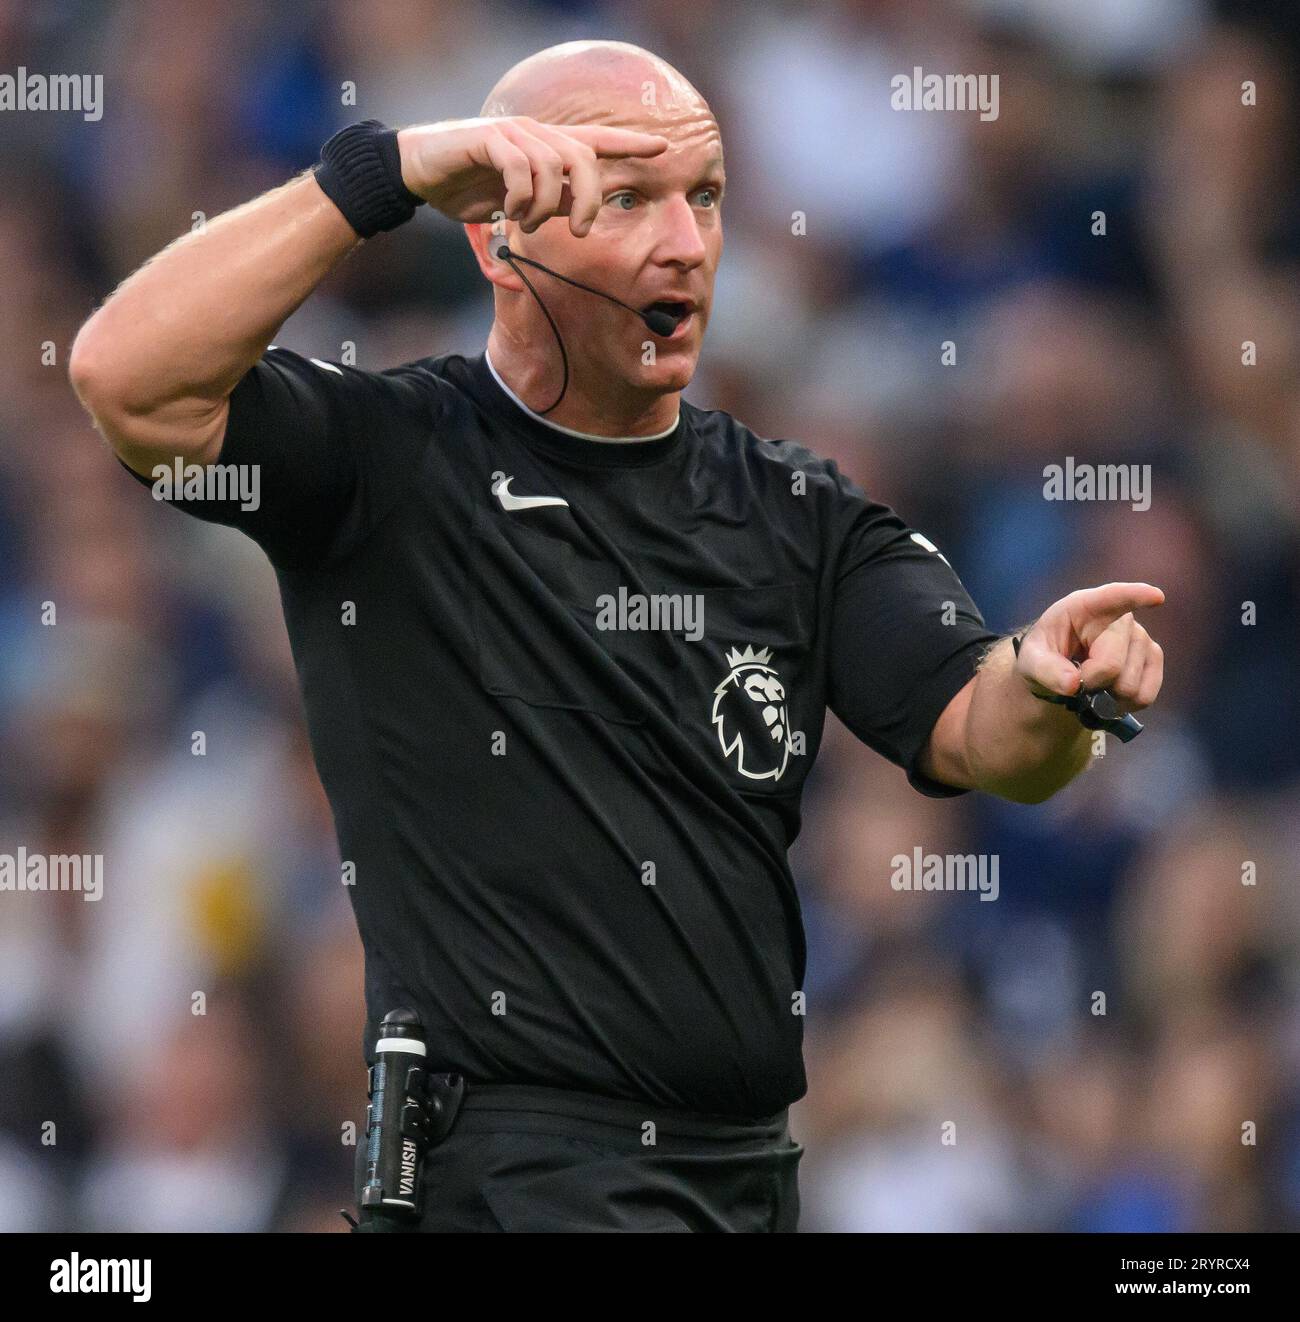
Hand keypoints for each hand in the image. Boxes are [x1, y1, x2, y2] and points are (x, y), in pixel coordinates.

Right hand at [396, 116, 668, 236]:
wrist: (421, 170)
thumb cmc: (470, 187)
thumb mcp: (519, 202)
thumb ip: (552, 203)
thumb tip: (580, 212)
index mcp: (546, 146)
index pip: (596, 139)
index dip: (629, 143)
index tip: (663, 148)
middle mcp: (535, 133)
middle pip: (584, 157)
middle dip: (591, 199)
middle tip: (581, 232)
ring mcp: (512, 134)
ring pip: (553, 166)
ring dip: (546, 206)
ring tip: (527, 225)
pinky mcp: (487, 140)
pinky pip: (520, 167)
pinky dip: (522, 196)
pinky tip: (510, 211)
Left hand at [1015, 582, 1165, 715]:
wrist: (1058, 670)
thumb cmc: (1046, 654)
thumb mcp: (1031, 660)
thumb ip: (1045, 670)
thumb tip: (1072, 684)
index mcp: (1084, 607)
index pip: (1112, 597)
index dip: (1135, 596)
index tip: (1155, 597)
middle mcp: (1120, 619)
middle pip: (1111, 665)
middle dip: (1090, 682)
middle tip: (1076, 678)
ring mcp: (1141, 638)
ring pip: (1129, 685)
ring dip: (1107, 696)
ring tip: (1093, 683)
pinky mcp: (1153, 660)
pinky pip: (1145, 695)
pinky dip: (1125, 705)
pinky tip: (1110, 693)